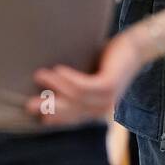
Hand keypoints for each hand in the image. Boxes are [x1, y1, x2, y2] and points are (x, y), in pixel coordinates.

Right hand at [26, 28, 148, 125]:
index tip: (40, 118)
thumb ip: (76, 83)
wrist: (135, 46)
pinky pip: (83, 86)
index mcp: (98, 108)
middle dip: (49, 108)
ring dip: (55, 85)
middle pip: (71, 112)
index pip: (74, 118)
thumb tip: (48, 80)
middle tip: (29, 104)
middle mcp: (103, 107)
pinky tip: (58, 69)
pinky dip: (68, 79)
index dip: (57, 119)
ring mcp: (107, 98)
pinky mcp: (108, 85)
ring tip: (39, 74)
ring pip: (75, 98)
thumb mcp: (90, 74)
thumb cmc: (110, 58)